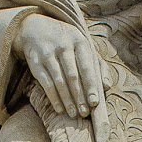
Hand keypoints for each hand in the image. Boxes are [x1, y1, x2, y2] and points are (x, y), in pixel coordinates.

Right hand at [15, 13, 106, 127]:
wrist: (34, 27)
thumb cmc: (66, 42)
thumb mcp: (83, 46)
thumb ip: (97, 65)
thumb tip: (107, 86)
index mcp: (79, 41)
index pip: (86, 67)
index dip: (90, 86)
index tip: (94, 103)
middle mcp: (64, 45)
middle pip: (73, 75)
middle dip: (79, 96)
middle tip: (84, 113)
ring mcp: (48, 53)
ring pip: (59, 81)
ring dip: (67, 100)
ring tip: (73, 114)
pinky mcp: (35, 61)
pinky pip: (46, 82)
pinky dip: (53, 97)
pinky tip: (59, 108)